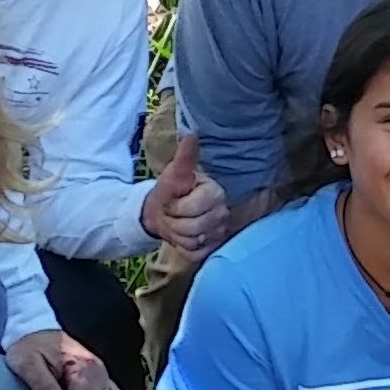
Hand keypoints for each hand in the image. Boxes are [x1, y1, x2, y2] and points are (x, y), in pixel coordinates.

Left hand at [142, 136, 230, 257]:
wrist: (165, 212)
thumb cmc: (171, 190)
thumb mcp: (174, 173)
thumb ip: (185, 157)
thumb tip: (192, 135)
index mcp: (216, 193)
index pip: (192, 208)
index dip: (175, 207)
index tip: (172, 200)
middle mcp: (223, 213)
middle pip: (193, 228)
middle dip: (174, 222)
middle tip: (171, 214)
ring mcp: (220, 232)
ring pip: (193, 242)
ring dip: (177, 235)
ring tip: (176, 224)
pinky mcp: (213, 249)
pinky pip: (195, 255)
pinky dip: (183, 248)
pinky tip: (182, 238)